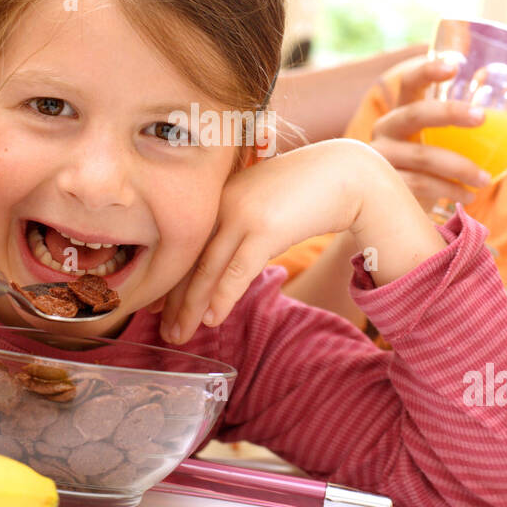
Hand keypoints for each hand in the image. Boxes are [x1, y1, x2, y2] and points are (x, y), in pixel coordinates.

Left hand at [158, 138, 432, 344]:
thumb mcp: (263, 201)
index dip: (170, 277)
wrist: (348, 172)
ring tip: (179, 334)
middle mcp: (222, 202)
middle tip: (162, 329)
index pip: (187, 244)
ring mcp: (242, 214)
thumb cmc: (308, 190)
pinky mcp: (265, 228)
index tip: (157, 303)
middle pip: (190, 258)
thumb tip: (228, 254)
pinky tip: (211, 320)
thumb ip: (241, 222)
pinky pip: (237, 271)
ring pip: (207, 269)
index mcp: (218, 194)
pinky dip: (222, 298)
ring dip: (190, 306)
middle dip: (173, 298)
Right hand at [369, 55, 491, 209]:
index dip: (428, 71)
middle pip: (416, 114)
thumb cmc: (426, 169)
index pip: (410, 83)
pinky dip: (450, 190)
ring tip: (485, 179)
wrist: (391, 207)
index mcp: (401, 111)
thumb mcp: (436, 144)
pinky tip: (468, 195)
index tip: (455, 65)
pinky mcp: (386, 185)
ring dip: (460, 166)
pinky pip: (422, 185)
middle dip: (450, 113)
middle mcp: (386, 129)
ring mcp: (382, 158)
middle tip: (482, 117)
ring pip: (423, 156)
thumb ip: (461, 131)